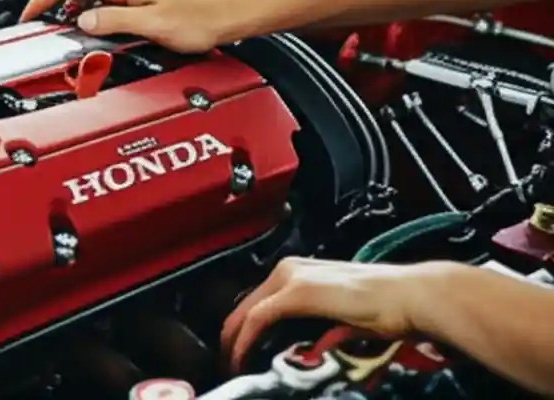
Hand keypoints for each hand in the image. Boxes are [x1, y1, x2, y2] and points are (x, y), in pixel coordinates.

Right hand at [17, 0, 244, 52]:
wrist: (228, 14)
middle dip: (51, 7)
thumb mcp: (153, 24)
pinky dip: (89, 16)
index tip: (29, 16)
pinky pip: (103, 3)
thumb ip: (114, 21)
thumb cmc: (200, 17)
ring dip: (71, 14)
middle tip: (41, 30)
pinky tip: (93, 33)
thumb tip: (83, 21)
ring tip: (65, 37)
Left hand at [221, 257, 441, 371]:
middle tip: (228, 364)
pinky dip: (244, 341)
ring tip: (232, 367)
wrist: (409, 296)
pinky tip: (241, 359)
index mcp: (297, 272)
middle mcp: (288, 269)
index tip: (237, 353)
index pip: (257, 302)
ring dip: (234, 343)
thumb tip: (304, 347)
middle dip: (231, 337)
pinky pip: (258, 319)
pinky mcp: (296, 292)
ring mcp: (290, 277)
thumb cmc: (384, 308)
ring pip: (245, 313)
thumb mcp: (339, 315)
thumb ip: (315, 325)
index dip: (241, 329)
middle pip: (245, 307)